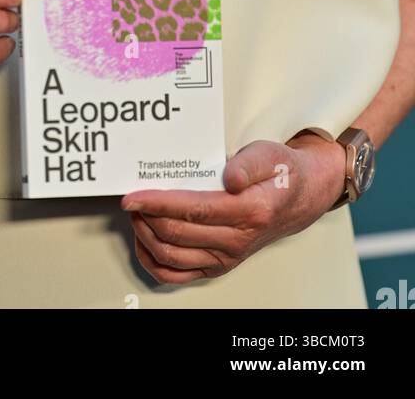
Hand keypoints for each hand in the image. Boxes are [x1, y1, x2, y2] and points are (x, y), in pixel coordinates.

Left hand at [121, 134, 347, 284]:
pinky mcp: (217, 265)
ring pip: (172, 256)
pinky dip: (154, 261)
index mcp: (249, 211)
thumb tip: (229, 177)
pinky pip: (178, 274)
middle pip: (176, 234)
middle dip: (146, 216)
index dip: (158, 203)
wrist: (296, 198)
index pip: (193, 210)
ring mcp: (226, 257)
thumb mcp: (268, 154)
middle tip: (131, 197)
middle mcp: (236, 240)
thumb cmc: (279, 174)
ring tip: (137, 214)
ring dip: (146, 236)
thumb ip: (247, 163)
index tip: (133, 195)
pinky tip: (145, 242)